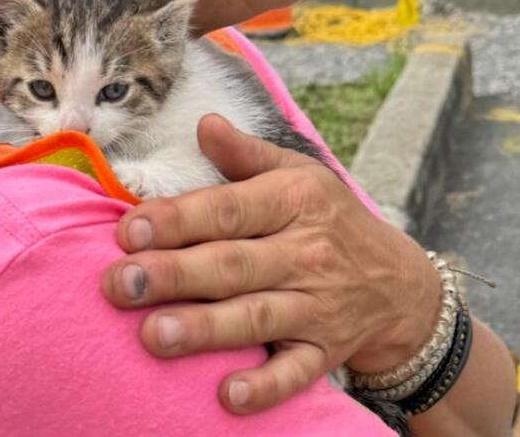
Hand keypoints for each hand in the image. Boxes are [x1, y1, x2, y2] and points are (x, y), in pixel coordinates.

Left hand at [100, 114, 443, 413]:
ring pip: (256, 318)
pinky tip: (227, 396)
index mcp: (295, 201)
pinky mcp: (325, 352)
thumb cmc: (328, 221)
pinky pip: (295, 373)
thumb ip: (245, 154)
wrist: (400, 285)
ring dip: (205, 329)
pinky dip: (265, 387)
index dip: (178, 220)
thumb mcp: (298, 174)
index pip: (229, 210)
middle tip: (119, 284)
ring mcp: (317, 306)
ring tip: (153, 336)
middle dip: (173, 275)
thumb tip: (204, 124)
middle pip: (232, 265)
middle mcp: (306, 253)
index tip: (128, 231)